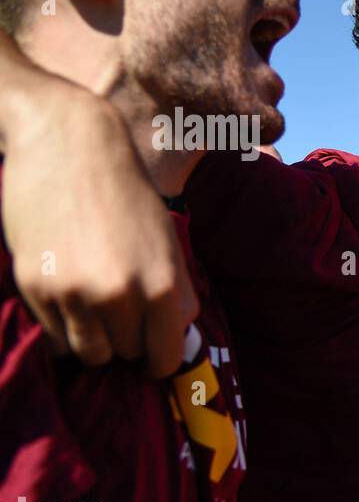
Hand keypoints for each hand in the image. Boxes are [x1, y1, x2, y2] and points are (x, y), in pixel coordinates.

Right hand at [0, 73, 196, 376]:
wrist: (68, 143)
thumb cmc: (127, 193)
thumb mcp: (168, 244)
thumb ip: (175, 295)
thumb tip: (178, 343)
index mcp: (163, 287)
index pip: (166, 357)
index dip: (161, 357)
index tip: (154, 351)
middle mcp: (120, 297)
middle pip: (126, 355)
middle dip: (128, 340)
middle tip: (122, 312)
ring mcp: (74, 295)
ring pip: (89, 354)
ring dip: (94, 338)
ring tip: (96, 306)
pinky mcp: (36, 287)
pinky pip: (54, 336)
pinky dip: (63, 326)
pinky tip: (70, 294)